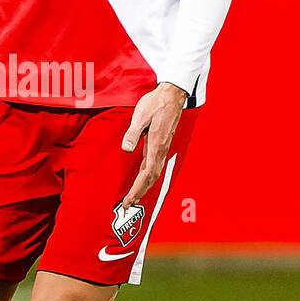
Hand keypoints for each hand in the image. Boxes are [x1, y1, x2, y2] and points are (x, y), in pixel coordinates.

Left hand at [120, 81, 186, 205]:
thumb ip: (133, 133)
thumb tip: (126, 149)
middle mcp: (161, 150)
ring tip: (133, 197)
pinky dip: (147, 177)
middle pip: (151, 178)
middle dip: (139, 193)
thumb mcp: (141, 115)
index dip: (137, 189)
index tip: (128, 200)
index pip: (147, 173)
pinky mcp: (161, 144)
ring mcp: (162, 148)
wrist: (172, 95)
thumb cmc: (156, 103)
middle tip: (127, 205)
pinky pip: (154, 166)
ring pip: (153, 173)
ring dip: (143, 187)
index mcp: (156, 145)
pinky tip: (141, 179)